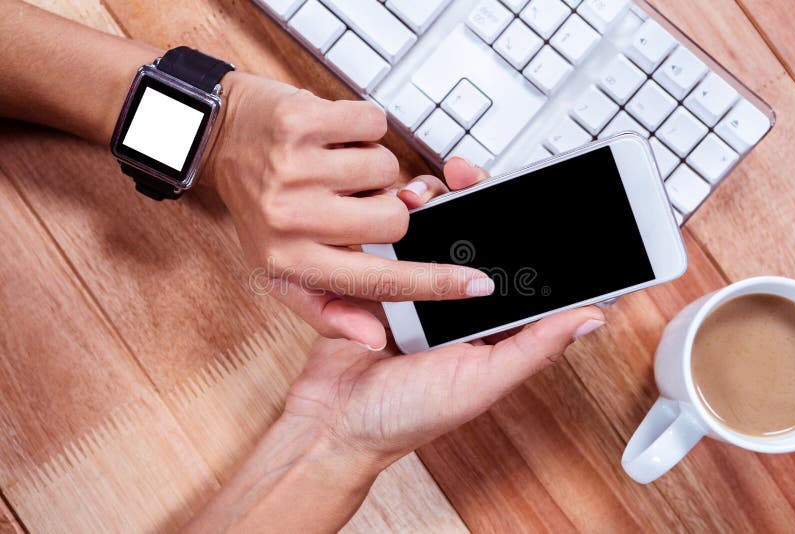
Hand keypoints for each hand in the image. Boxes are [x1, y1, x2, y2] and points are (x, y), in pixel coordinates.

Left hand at [207, 72, 490, 349]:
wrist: (220, 136)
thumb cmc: (259, 204)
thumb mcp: (283, 269)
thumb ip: (329, 308)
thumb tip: (376, 337)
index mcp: (290, 261)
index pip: (379, 282)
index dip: (436, 284)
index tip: (478, 285)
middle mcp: (289, 218)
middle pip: (396, 217)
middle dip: (386, 203)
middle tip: (354, 196)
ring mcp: (293, 167)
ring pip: (387, 168)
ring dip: (370, 165)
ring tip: (334, 166)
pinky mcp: (301, 120)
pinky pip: (374, 124)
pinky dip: (363, 128)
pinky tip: (332, 137)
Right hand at [282, 160, 605, 462]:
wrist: (331, 424)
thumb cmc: (405, 417)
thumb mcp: (480, 383)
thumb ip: (533, 348)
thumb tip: (592, 317)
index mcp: (489, 326)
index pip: (520, 268)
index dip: (528, 230)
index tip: (529, 195)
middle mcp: (455, 302)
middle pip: (475, 237)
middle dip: (474, 199)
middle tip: (464, 176)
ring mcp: (415, 289)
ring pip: (433, 230)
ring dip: (433, 203)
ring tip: (426, 191)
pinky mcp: (378, 282)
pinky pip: (391, 241)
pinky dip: (393, 220)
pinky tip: (397, 205)